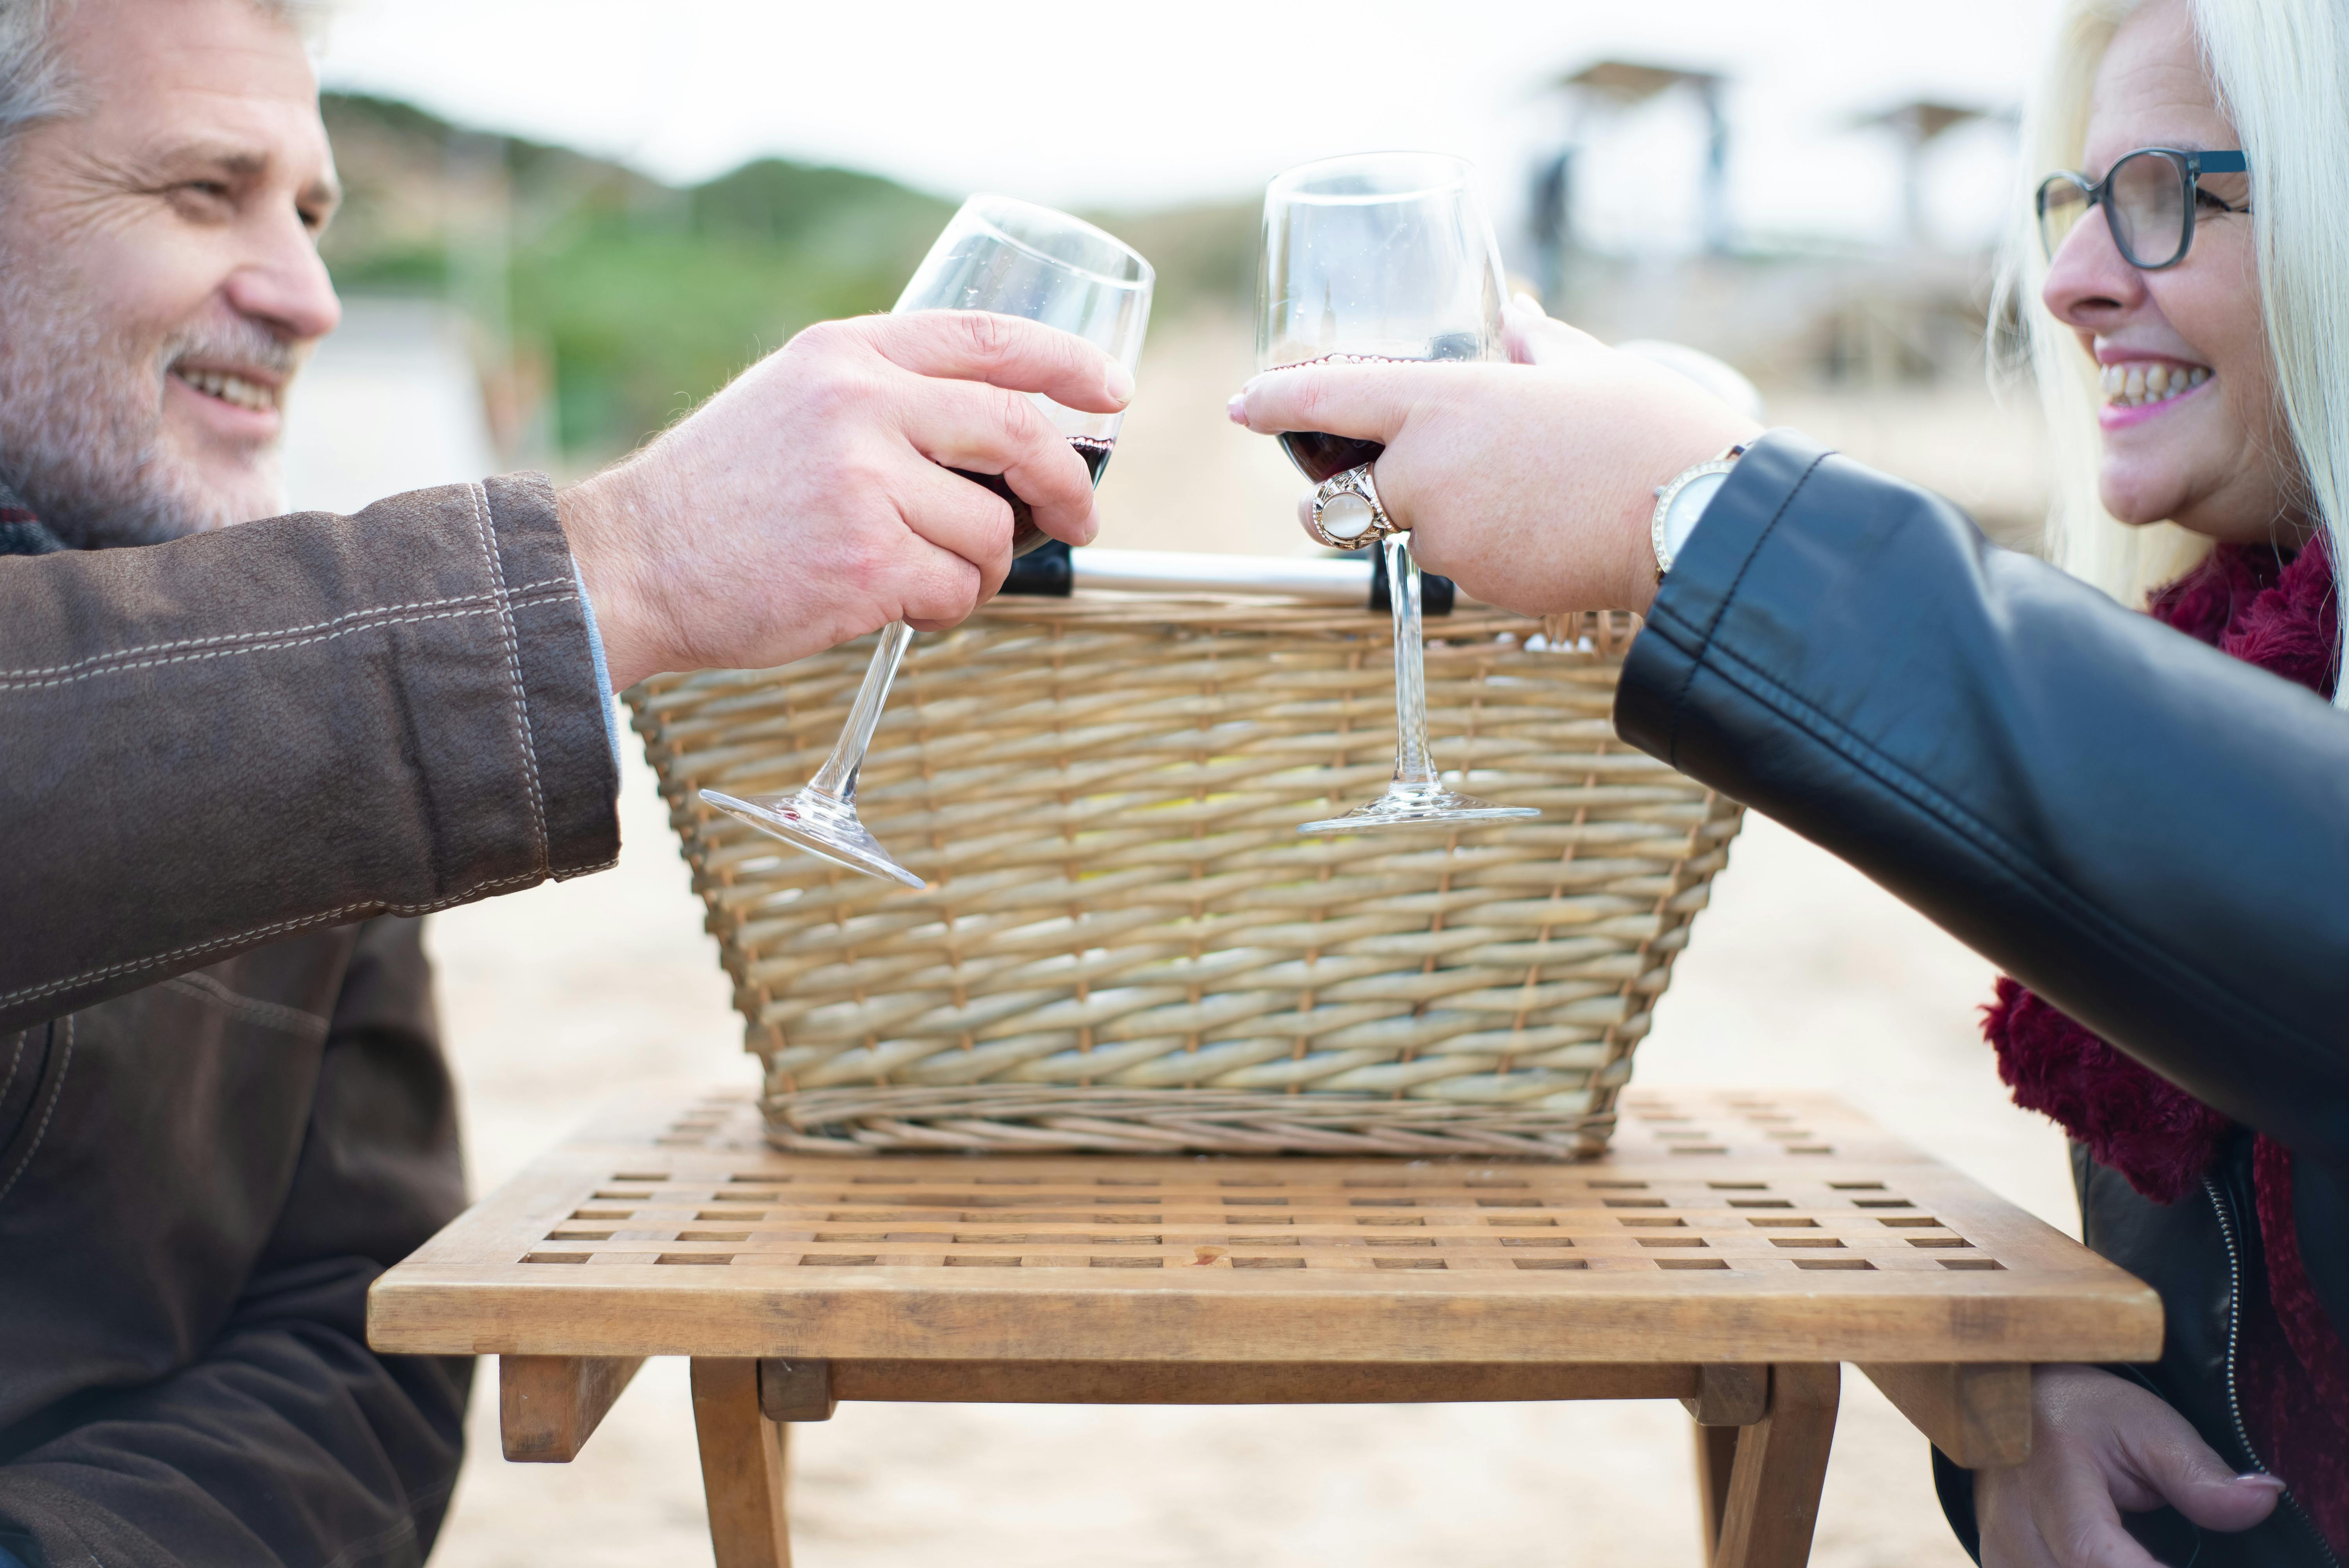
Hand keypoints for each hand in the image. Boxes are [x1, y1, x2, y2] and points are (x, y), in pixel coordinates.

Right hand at [560, 310, 1131, 688]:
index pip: (987, 337)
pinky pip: (956, 591)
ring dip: (982, 569)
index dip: (1065, 363)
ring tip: (931, 577)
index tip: (1111, 392)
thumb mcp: (794, 400)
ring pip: (991, 529)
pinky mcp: (864, 561)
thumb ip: (884, 398)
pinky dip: (947, 608)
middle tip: (1080, 518)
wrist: (633, 564)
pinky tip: (901, 605)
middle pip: (1017, 432)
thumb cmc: (719, 497)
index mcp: (846, 354)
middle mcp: (859, 405)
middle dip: (1065, 485)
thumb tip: (996, 435)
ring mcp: (863, 483)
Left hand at [1227, 297, 1758, 616]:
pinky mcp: (1477, 582)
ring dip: (1432, 520)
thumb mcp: (1587, 367)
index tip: (1242, 405)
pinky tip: (1537, 526)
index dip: (1275, 401)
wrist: (1693, 519)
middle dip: (1344, 500)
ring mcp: (1449, 533)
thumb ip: (1536, 346)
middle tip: (1378, 485)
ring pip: (1405, 533)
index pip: (1329, 396)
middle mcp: (1429, 469)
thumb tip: (1519, 320)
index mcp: (1445, 401)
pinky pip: (1455, 562)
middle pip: (1338, 499)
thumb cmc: (1648, 432)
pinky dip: (1479, 547)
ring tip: (1512, 497)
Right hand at [1976, 1365, 2284, 1566]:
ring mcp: (2002, 1554)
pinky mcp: (2002, 1567)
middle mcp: (2014, 1526)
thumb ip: (2200, 1473)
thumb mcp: (2148, 1426)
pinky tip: (2119, 1558)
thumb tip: (2263, 1499)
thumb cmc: (2083, 1412)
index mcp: (2052, 1480)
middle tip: (2183, 1554)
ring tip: (2149, 1549)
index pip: (2091, 1555)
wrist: (2011, 1404)